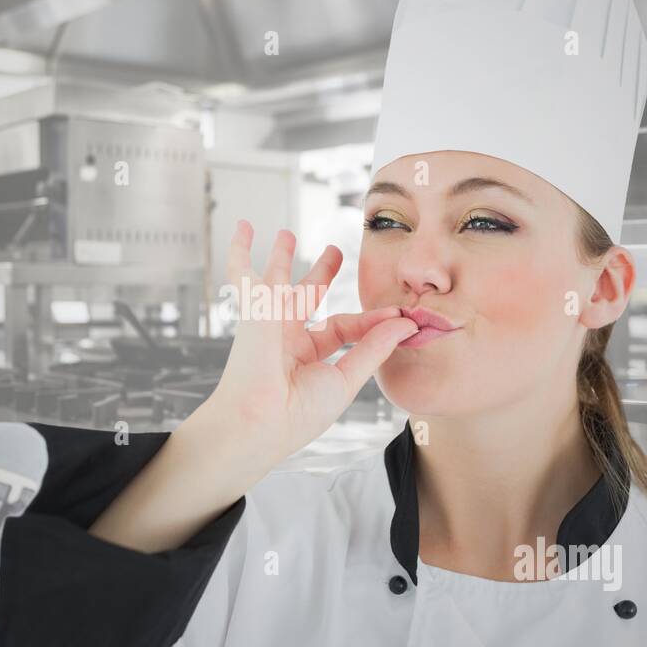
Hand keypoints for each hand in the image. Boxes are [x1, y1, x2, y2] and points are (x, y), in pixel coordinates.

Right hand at [204, 220, 416, 464]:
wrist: (261, 421)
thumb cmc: (299, 412)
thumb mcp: (346, 379)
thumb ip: (374, 347)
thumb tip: (406, 324)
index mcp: (308, 357)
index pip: (344, 327)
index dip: (372, 320)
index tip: (401, 316)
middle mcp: (287, 337)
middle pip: (308, 297)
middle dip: (322, 274)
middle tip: (334, 252)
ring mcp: (269, 321)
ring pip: (278, 280)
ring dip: (281, 256)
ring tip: (286, 234)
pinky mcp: (255, 307)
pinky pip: (242, 273)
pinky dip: (239, 249)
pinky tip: (243, 225)